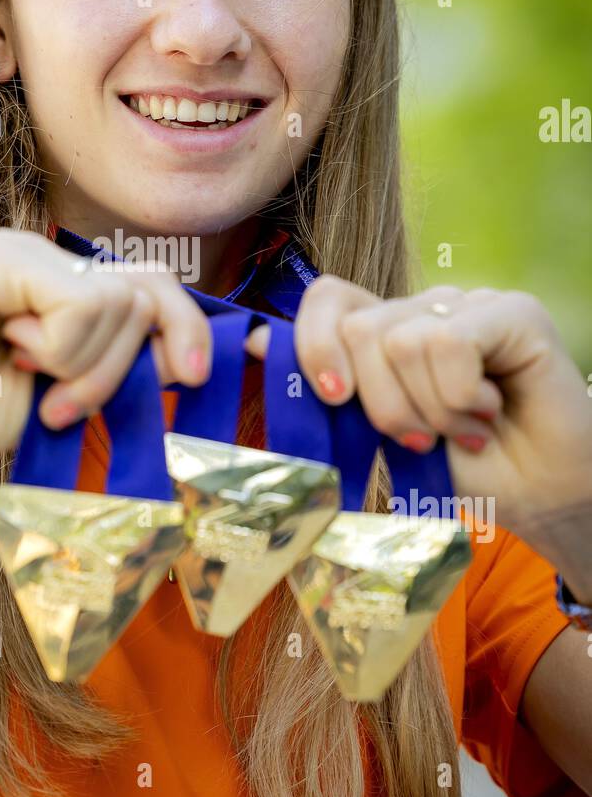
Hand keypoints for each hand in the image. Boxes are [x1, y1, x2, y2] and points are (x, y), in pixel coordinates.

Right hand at [0, 229, 212, 467]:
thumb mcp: (64, 396)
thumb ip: (120, 370)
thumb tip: (193, 362)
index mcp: (64, 286)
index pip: (154, 290)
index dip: (198, 324)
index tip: (255, 353)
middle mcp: (50, 258)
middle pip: (149, 299)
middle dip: (122, 371)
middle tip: (66, 407)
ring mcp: (26, 251)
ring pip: (121, 307)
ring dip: (86, 371)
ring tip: (31, 383)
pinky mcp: (5, 260)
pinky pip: (84, 305)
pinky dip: (59, 350)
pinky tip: (10, 352)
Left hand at [248, 279, 591, 549]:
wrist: (541, 498)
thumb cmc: (463, 468)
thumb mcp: (381, 432)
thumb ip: (329, 385)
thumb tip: (254, 340)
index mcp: (388, 330)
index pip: (329, 298)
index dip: (313, 343)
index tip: (333, 398)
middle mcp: (424, 308)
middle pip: (357, 328)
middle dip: (379, 403)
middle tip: (420, 435)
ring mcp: (469, 304)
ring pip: (399, 340)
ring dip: (427, 408)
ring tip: (462, 427)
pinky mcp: (512, 312)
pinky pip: (447, 342)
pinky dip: (458, 395)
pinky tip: (487, 411)